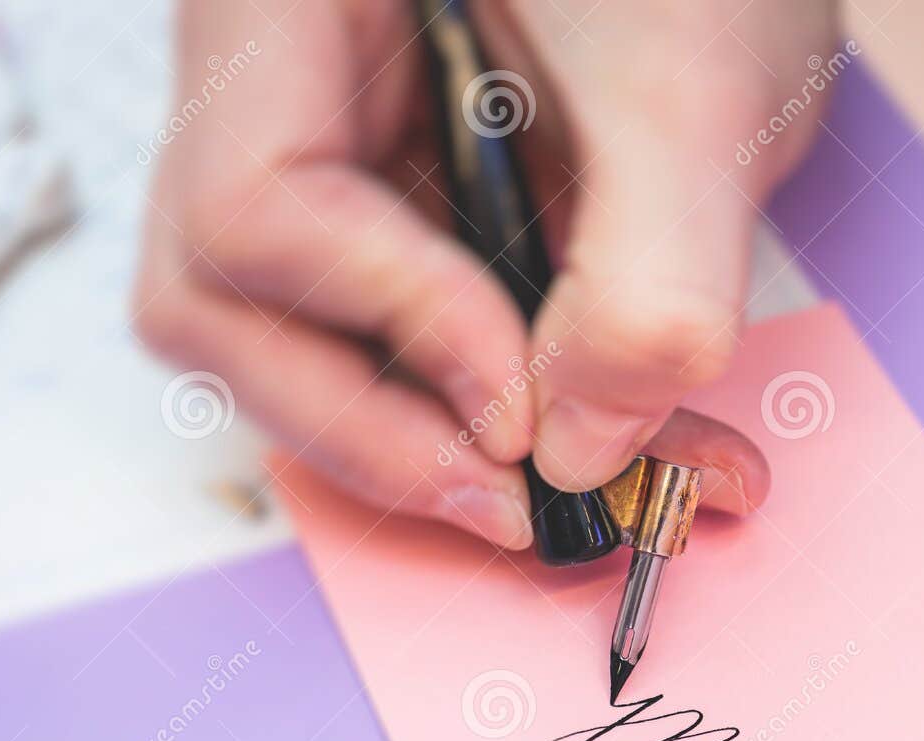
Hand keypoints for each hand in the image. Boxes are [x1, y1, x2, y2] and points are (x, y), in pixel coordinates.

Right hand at [134, 0, 839, 545]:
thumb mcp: (694, 86)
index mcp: (284, 5)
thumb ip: (649, 278)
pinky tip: (603, 436)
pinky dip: (495, 405)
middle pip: (229, 305)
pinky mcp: (394, 203)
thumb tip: (576, 458)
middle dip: (377, 430)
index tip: (521, 407)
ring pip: (301, 342)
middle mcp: (271, 85)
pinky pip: (396, 336)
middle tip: (520, 508)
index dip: (389, 326)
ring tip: (570, 490)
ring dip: (434, 440)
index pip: (250, 207)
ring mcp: (322, 150)